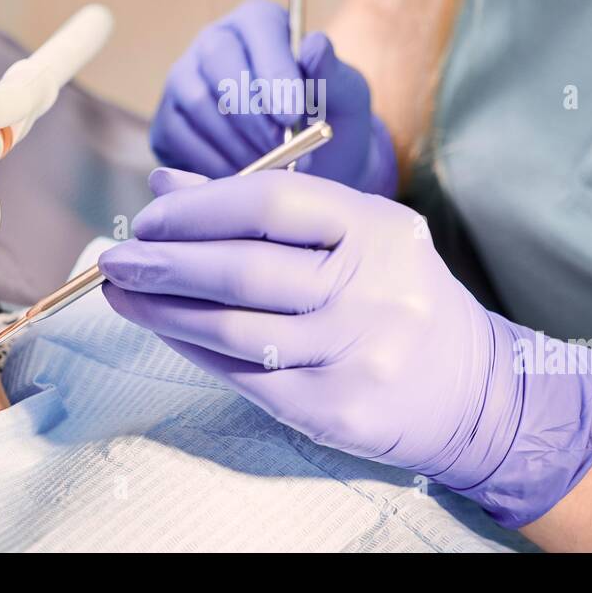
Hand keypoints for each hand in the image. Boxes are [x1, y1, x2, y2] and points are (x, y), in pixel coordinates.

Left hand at [98, 169, 591, 527]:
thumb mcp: (353, 230)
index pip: (271, 204)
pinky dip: (193, 349)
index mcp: (376, 228)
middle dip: (165, 262)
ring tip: (122, 294)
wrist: (473, 390)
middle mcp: (369, 289)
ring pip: (234, 329)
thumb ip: (263, 203)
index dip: (199, 207)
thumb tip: (166, 184)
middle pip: (244, 270)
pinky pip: (244, 375)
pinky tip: (164, 330)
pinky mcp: (334, 408)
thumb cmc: (396, 293)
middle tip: (117, 258)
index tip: (150, 216)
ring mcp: (353, 354)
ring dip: (163, 310)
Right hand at [149, 0, 396, 195]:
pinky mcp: (167, 122)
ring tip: (271, 166)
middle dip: (252, 110)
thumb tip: (314, 45)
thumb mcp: (345, 96)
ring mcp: (184, 80)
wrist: (309, 164)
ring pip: (198, 102)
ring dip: (237, 140)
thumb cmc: (329, 120)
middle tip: (281, 147)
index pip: (259, 27)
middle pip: (218, 59)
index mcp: (260, 21)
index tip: (292, 114)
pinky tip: (244, 177)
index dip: (274, 70)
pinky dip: (213, 163)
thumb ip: (332, 72)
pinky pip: (180, 138)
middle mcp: (215, 41)